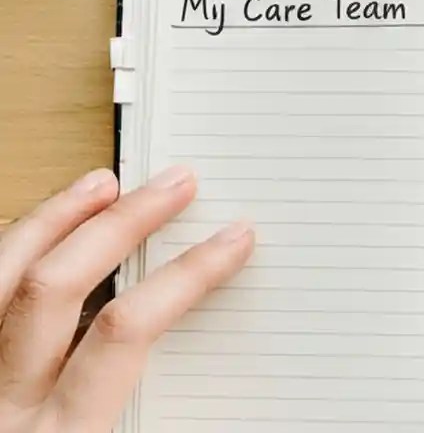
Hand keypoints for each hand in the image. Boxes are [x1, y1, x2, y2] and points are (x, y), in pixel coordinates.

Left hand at [0, 166, 253, 432]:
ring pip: (1, 276)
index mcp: (63, 432)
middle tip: (172, 188)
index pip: (126, 330)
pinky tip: (39, 235)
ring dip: (53, 220)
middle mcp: (6, 401)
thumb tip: (216, 366)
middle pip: (55, 285)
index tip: (230, 242)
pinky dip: (12, 252)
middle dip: (122, 223)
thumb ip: (159, 414)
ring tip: (100, 185)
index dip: (186, 275)